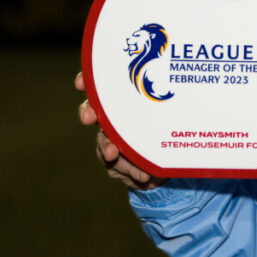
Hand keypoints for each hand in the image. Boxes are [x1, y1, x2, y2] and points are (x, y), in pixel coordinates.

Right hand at [75, 72, 164, 190]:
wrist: (168, 161)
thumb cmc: (168, 128)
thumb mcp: (171, 114)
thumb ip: (169, 109)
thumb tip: (177, 98)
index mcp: (124, 102)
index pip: (101, 87)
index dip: (86, 82)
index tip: (79, 83)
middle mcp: (113, 119)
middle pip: (92, 112)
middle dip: (88, 112)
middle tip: (89, 117)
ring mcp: (111, 141)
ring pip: (103, 143)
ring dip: (108, 148)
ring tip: (113, 154)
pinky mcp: (115, 164)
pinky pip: (117, 167)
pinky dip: (131, 171)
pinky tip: (143, 175)